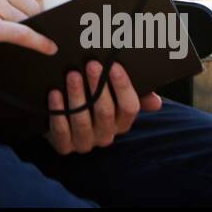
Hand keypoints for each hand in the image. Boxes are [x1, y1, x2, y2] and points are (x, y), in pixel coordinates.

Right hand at [0, 0, 56, 55]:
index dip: (45, 4)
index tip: (52, 14)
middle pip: (35, 4)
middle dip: (42, 18)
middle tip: (48, 28)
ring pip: (30, 19)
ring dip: (38, 30)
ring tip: (45, 39)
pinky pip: (23, 34)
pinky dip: (39, 42)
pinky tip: (48, 47)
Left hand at [45, 60, 163, 154]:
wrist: (63, 124)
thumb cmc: (93, 103)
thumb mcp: (114, 98)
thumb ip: (135, 96)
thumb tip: (156, 102)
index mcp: (122, 123)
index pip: (130, 107)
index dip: (123, 86)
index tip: (114, 65)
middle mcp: (106, 135)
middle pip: (105, 111)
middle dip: (98, 86)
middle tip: (91, 64)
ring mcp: (85, 142)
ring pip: (83, 120)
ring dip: (77, 96)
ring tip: (72, 75)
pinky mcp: (64, 146)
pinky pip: (62, 131)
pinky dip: (58, 112)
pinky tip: (55, 94)